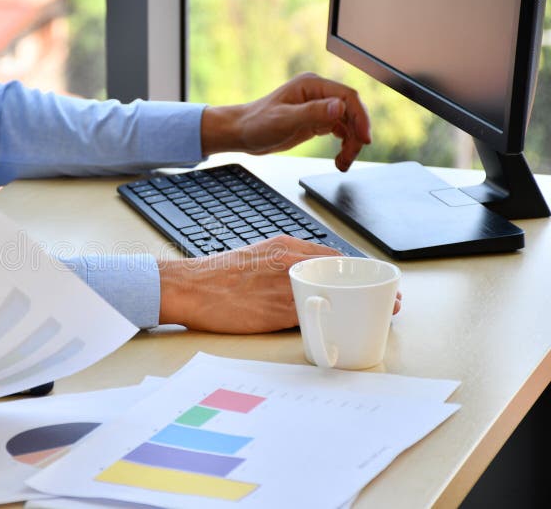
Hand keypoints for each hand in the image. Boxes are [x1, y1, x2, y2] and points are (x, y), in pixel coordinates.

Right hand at [158, 236, 400, 333]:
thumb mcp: (254, 257)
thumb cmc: (216, 275)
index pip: (333, 256)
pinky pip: (310, 319)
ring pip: (332, 298)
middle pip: (341, 276)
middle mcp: (288, 264)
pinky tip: (343, 332)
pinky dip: (330, 325)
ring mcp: (283, 288)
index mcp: (283, 247)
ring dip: (358, 310)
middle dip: (370, 291)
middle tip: (391, 303)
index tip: (376, 282)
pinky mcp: (275, 313)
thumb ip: (281, 264)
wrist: (188, 286)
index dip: (360, 271)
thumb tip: (303, 278)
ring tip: (376, 319)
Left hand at [201, 72, 370, 171]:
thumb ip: (313, 113)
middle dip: (356, 134)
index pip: (347, 97)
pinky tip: (340, 158)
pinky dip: (344, 145)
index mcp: (312, 85)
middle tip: (350, 156)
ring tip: (343, 162)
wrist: (241, 133)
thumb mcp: (285, 120)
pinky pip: (339, 130)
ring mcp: (318, 107)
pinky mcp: (315, 120)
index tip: (364, 139)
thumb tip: (339, 107)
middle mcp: (318, 93)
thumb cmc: (256, 123)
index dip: (361, 118)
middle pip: (351, 111)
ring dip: (351, 143)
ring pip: (348, 123)